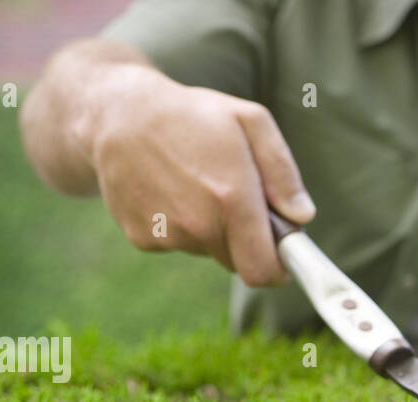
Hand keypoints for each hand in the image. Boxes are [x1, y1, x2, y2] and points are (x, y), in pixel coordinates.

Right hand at [81, 63, 313, 284]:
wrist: (115, 114)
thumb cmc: (193, 114)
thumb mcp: (250, 121)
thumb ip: (283, 172)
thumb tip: (302, 217)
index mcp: (232, 199)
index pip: (263, 271)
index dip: (278, 270)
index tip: (283, 259)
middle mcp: (198, 225)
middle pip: (238, 262)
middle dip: (246, 241)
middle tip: (235, 199)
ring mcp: (167, 235)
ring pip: (207, 250)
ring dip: (211, 228)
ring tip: (195, 183)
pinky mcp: (143, 238)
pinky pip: (177, 243)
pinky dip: (180, 225)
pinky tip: (169, 189)